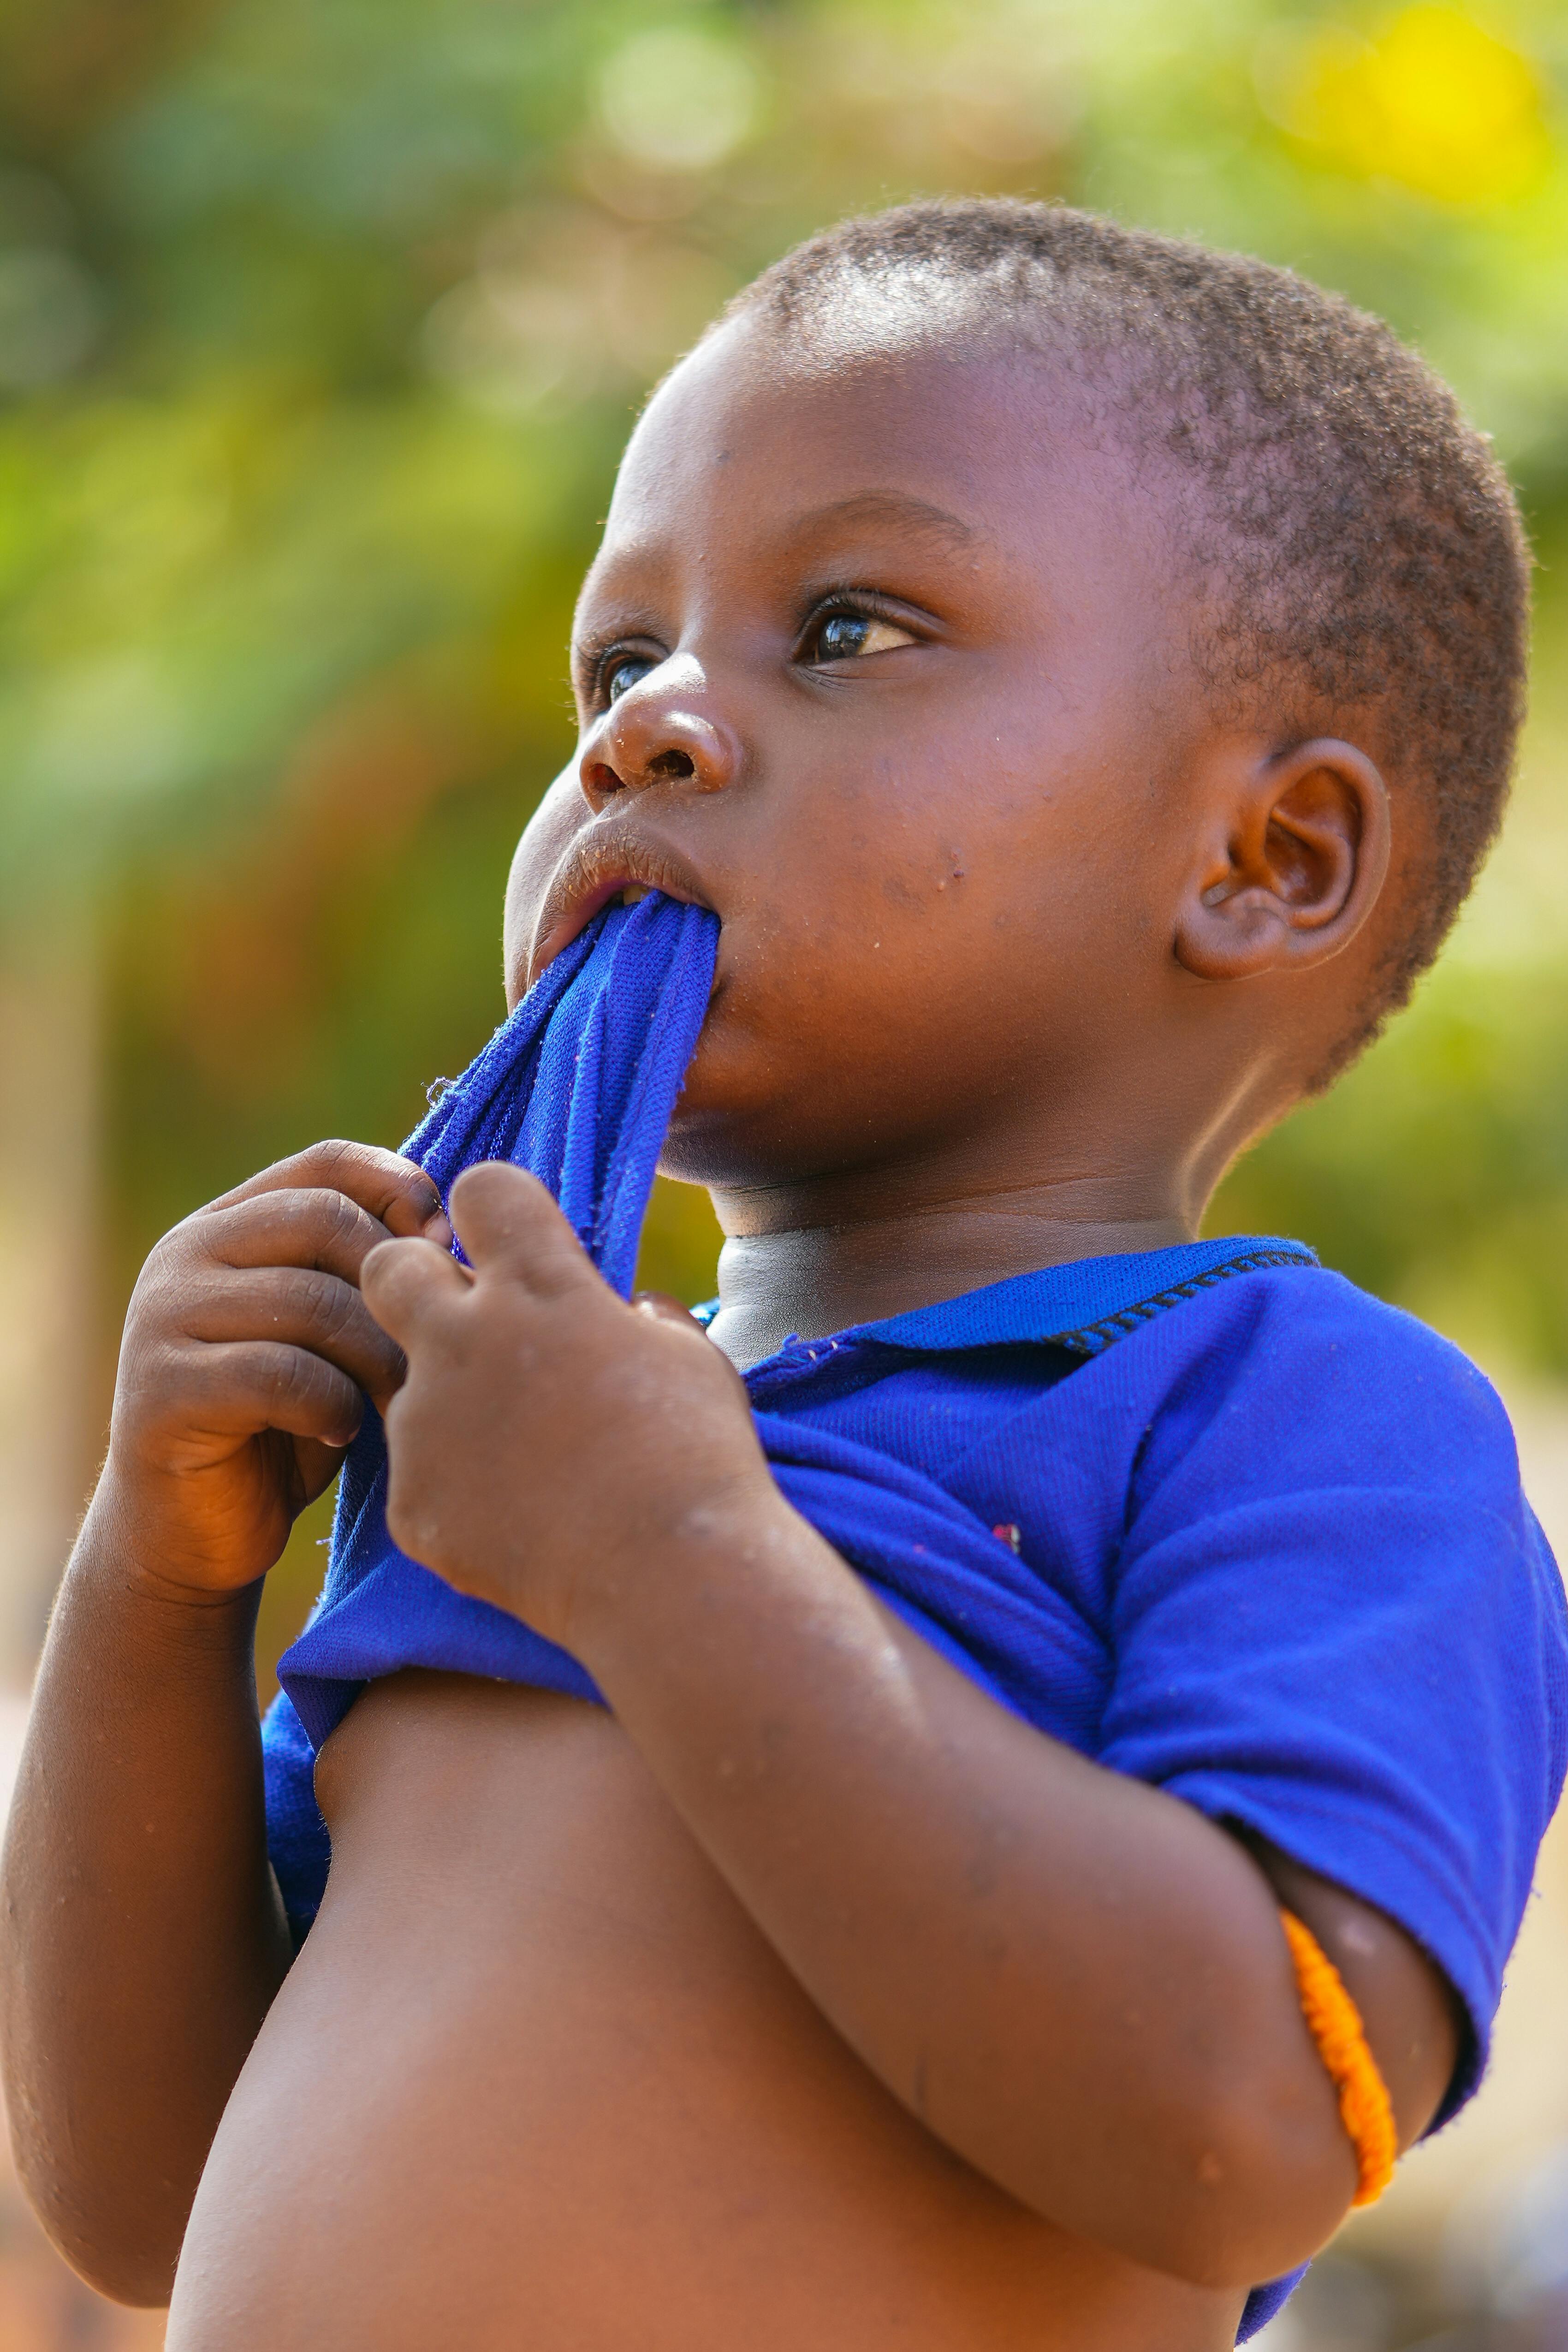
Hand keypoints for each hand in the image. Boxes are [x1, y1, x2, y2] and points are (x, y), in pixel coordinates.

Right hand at [103, 1141, 451, 1598]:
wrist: (195, 1533)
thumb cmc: (287, 1425)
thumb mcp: (333, 1336)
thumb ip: (366, 1277)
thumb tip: (451, 1238)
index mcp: (228, 1225)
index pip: (326, 1162)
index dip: (400, 1189)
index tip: (445, 1245)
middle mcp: (185, 1254)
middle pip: (324, 1219)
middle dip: (395, 1283)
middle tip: (428, 1348)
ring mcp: (163, 1317)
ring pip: (308, 1299)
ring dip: (374, 1353)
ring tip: (396, 1397)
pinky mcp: (161, 1388)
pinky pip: (278, 1372)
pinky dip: (329, 1403)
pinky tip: (342, 1429)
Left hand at [360, 1162, 774, 1646]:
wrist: (668, 1578)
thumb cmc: (697, 1455)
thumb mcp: (689, 1355)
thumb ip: (636, 1316)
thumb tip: (618, 1313)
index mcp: (539, 1288)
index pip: (480, 1189)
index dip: (495, 1210)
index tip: (514, 1244)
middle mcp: (462, 1341)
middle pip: (386, 1267)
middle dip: (416, 1281)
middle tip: (470, 1326)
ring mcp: (425, 1423)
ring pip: (400, 1381)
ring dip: (447, 1399)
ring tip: (521, 1453)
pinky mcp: (409, 1501)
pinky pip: (418, 1474)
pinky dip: (458, 1487)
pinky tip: (518, 1518)